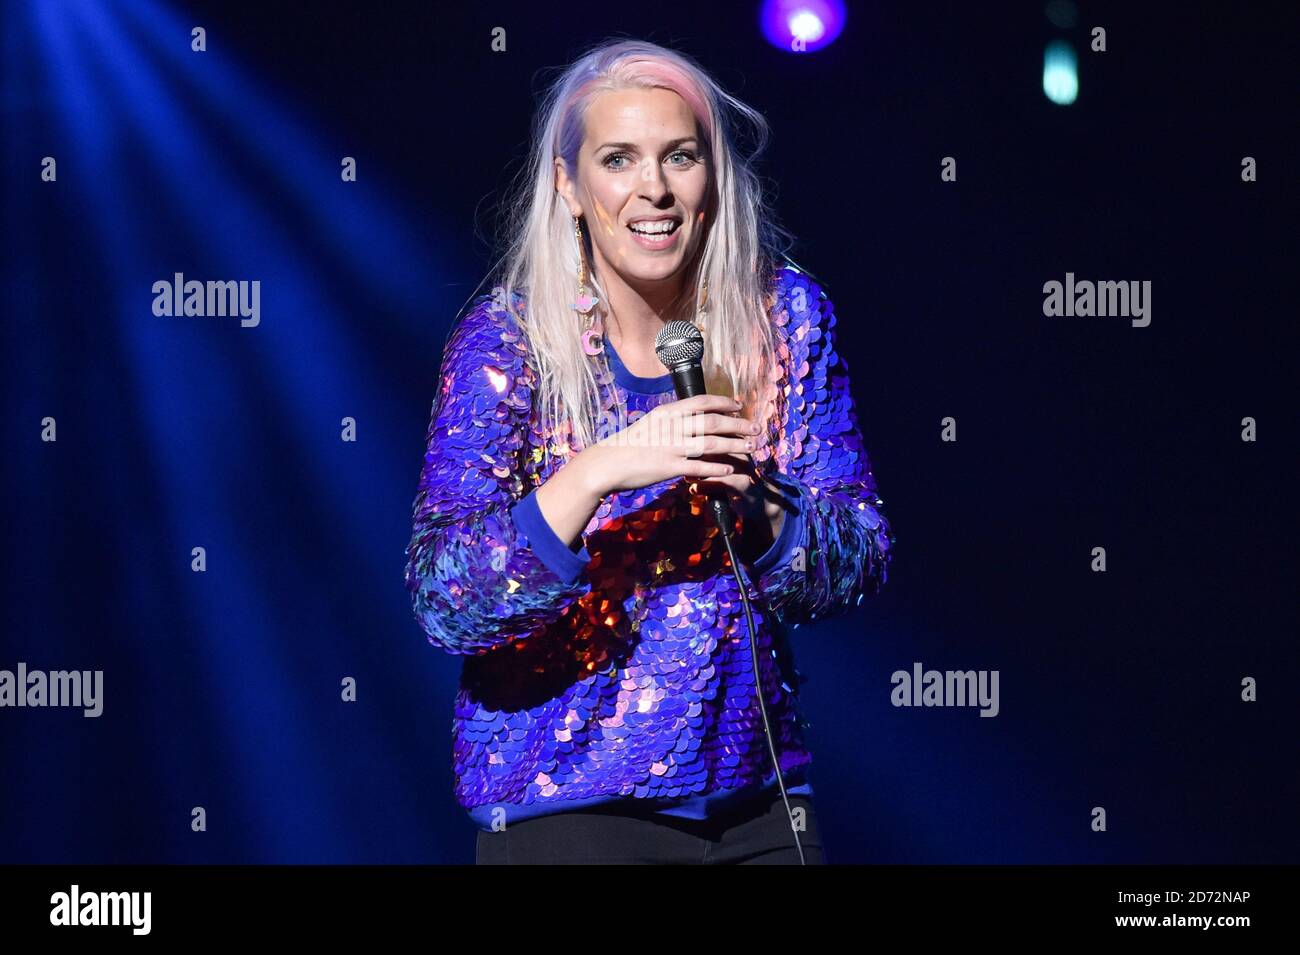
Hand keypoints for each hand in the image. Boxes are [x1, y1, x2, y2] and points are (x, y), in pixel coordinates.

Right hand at [574, 394, 760, 498]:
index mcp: (668, 412)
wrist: (608, 463)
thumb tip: (689, 419)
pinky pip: (700, 467)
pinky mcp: (669, 466)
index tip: (739, 406)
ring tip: (749, 449)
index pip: (702, 402)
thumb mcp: (650, 424)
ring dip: (735, 446)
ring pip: (712, 443)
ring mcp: (672, 446)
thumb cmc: (628, 444)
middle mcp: (672, 426)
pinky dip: (717, 468)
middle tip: (755, 428)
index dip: (724, 402)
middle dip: (739, 425)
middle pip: (714, 421)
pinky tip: (730, 469)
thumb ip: (671, 421)